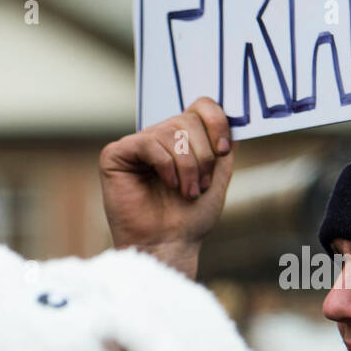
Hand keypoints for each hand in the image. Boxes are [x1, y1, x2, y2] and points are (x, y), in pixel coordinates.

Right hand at [98, 97, 233, 278]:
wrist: (169, 244)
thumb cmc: (190, 218)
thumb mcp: (218, 177)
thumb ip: (223, 147)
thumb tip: (234, 119)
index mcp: (182, 139)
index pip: (201, 106)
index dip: (217, 123)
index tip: (223, 151)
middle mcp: (159, 137)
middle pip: (187, 119)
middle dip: (203, 155)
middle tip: (200, 185)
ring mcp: (136, 144)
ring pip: (170, 132)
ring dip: (187, 166)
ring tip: (186, 191)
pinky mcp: (115, 154)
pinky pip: (148, 143)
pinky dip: (165, 166)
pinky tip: (168, 184)